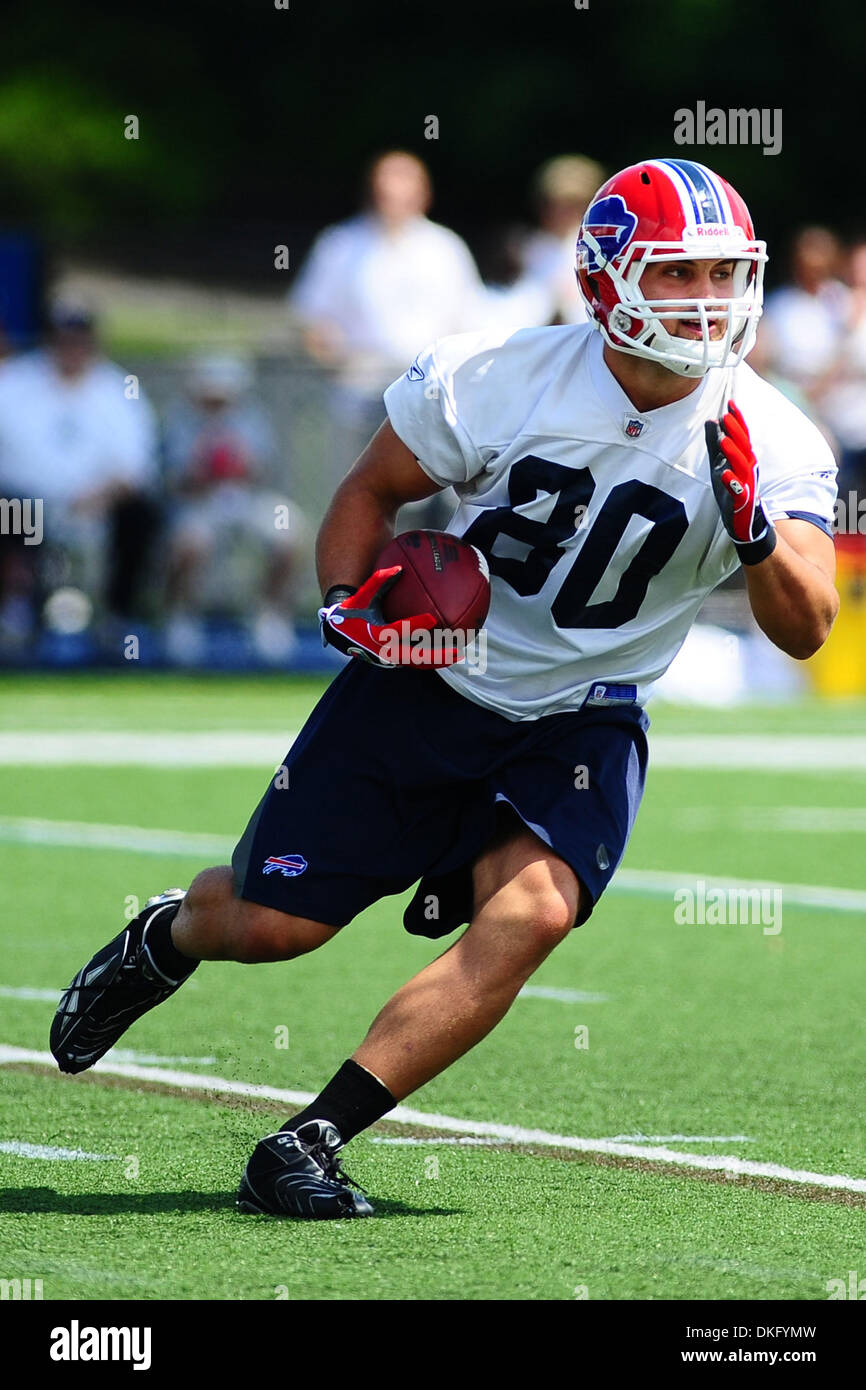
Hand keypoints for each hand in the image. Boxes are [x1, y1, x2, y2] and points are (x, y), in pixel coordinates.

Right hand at [319, 567, 457, 666]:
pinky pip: (415, 661)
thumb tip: (399, 568)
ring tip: (458, 654)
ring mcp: (390, 658)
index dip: (415, 625)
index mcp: (377, 633)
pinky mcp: (394, 661)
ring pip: (418, 662)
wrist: (340, 634)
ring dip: (438, 660)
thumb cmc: (354, 611)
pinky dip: (431, 659)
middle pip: (416, 656)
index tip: (432, 619)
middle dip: (436, 654)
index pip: (399, 630)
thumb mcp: (363, 595)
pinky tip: (447, 652)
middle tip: (456, 649)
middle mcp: (385, 650)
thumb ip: (378, 581)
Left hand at [705, 399, 775, 565]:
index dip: (737, 420)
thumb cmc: (730, 490)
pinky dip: (732, 482)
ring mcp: (747, 485)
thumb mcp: (719, 464)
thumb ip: (715, 444)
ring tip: (724, 440)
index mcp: (744, 459)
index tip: (730, 403)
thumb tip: (711, 420)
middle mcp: (749, 469)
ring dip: (733, 453)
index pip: (742, 436)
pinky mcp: (743, 502)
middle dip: (736, 431)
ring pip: (743, 466)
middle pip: (744, 447)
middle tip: (726, 416)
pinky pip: (739, 491)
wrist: (741, 521)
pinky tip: (724, 474)